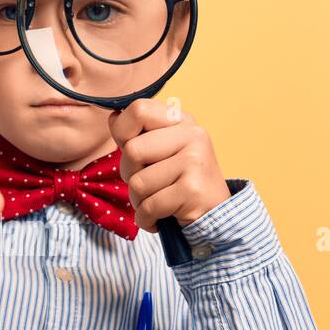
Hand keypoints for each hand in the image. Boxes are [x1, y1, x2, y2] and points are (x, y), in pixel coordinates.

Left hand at [108, 99, 231, 231]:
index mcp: (182, 121)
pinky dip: (146, 219)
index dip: (122, 132)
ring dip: (138, 202)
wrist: (215, 216)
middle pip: (132, 150)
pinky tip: (160, 218)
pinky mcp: (192, 189)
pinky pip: (148, 206)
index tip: (131, 151)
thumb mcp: (163, 151)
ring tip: (157, 203)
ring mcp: (194, 161)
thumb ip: (138, 135)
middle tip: (147, 187)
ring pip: (137, 183)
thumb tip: (113, 117)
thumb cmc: (181, 183)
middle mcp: (193, 135)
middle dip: (129, 175)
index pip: (138, 110)